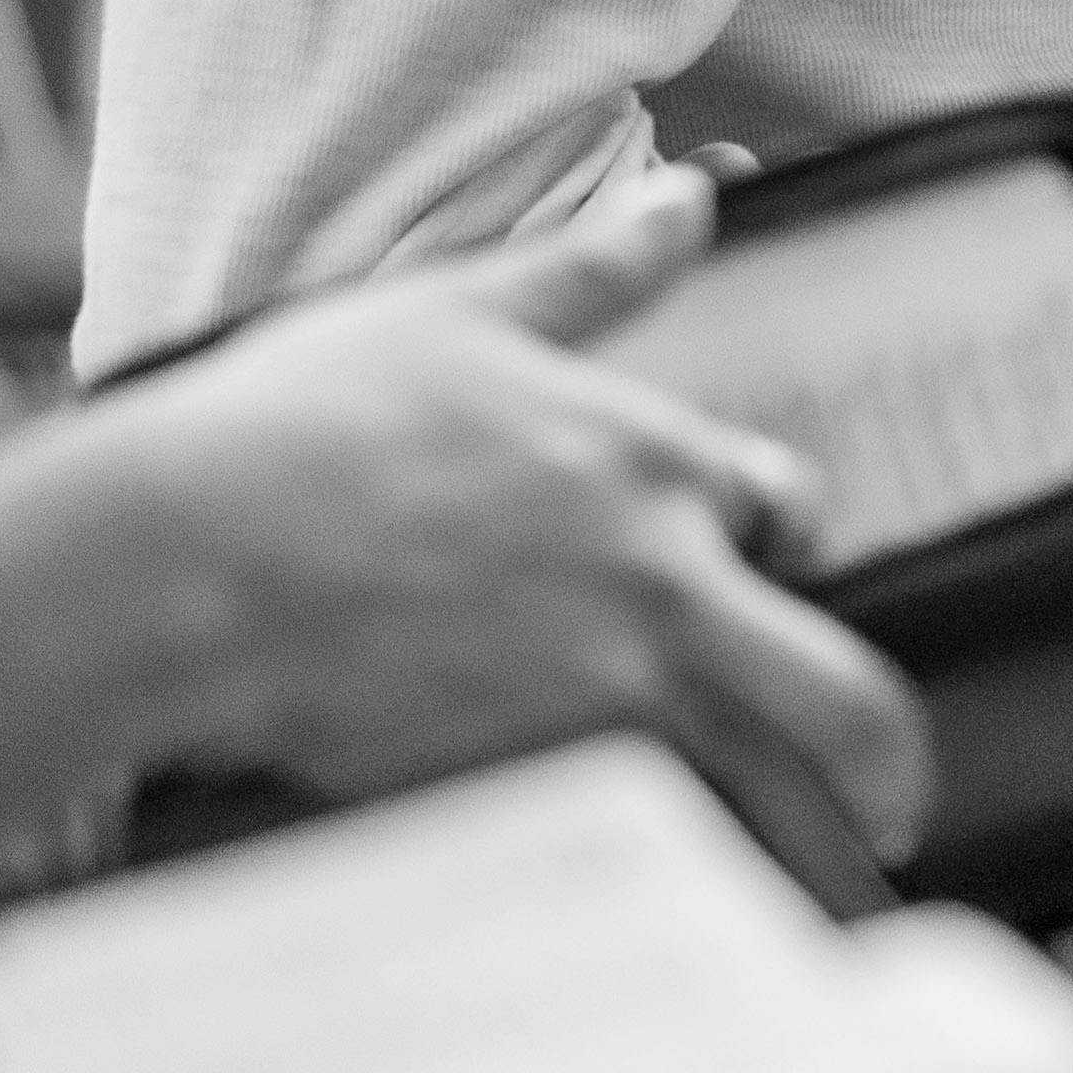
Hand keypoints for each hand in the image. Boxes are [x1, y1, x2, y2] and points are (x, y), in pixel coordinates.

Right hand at [108, 169, 931, 860]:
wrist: (181, 563)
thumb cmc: (303, 426)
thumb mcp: (463, 313)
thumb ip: (595, 271)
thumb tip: (692, 195)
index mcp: (651, 465)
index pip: (783, 503)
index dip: (778, 533)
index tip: (764, 562)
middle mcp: (657, 584)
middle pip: (832, 686)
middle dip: (875, 744)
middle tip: (891, 792)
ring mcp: (600, 696)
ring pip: (751, 775)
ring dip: (783, 810)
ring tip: (807, 855)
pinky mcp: (524, 784)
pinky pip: (635, 839)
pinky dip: (657, 854)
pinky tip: (647, 877)